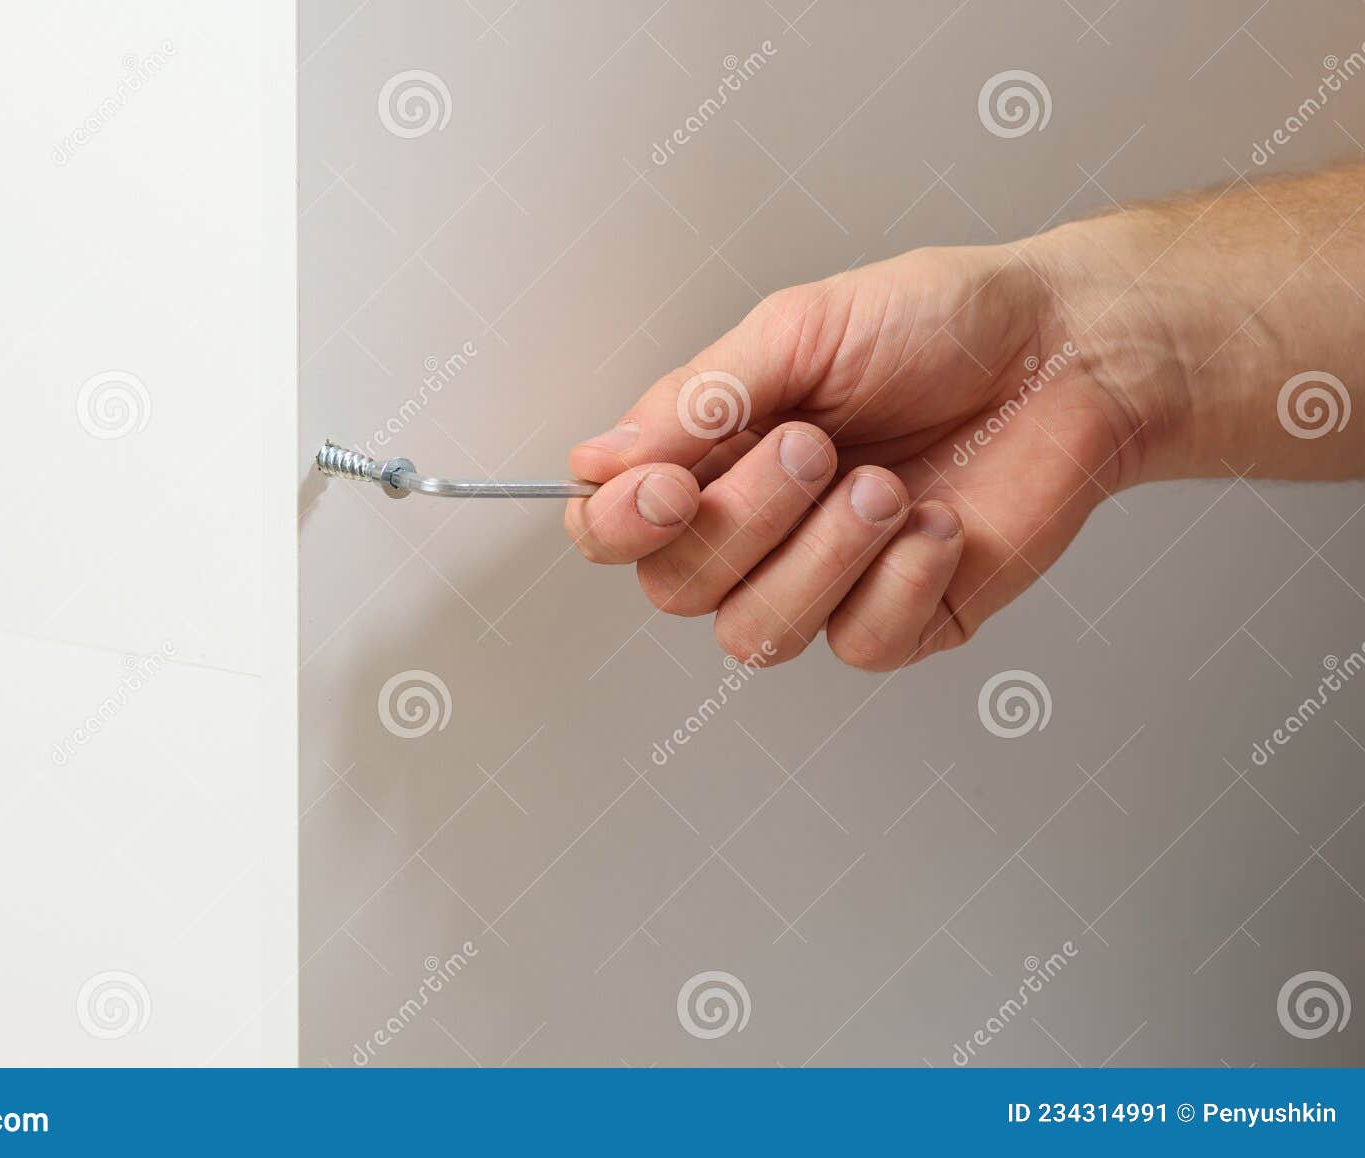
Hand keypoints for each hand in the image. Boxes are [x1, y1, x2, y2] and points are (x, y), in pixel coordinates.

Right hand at [563, 238, 1154, 670]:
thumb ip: (698, 400)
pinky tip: (936, 523)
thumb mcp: (801, 329)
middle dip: (745, 522)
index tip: (671, 488)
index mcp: (713, 454)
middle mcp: (755, 528)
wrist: (1071, 352)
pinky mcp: (900, 620)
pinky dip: (898, 581)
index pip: (614, 526)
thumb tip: (597, 460)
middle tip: (815, 446)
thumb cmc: (941, 323)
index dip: (621, 525)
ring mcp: (824, 581)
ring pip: (758, 634)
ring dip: (822, 555)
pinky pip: (857, 644)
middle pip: (678, 587)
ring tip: (887, 485)